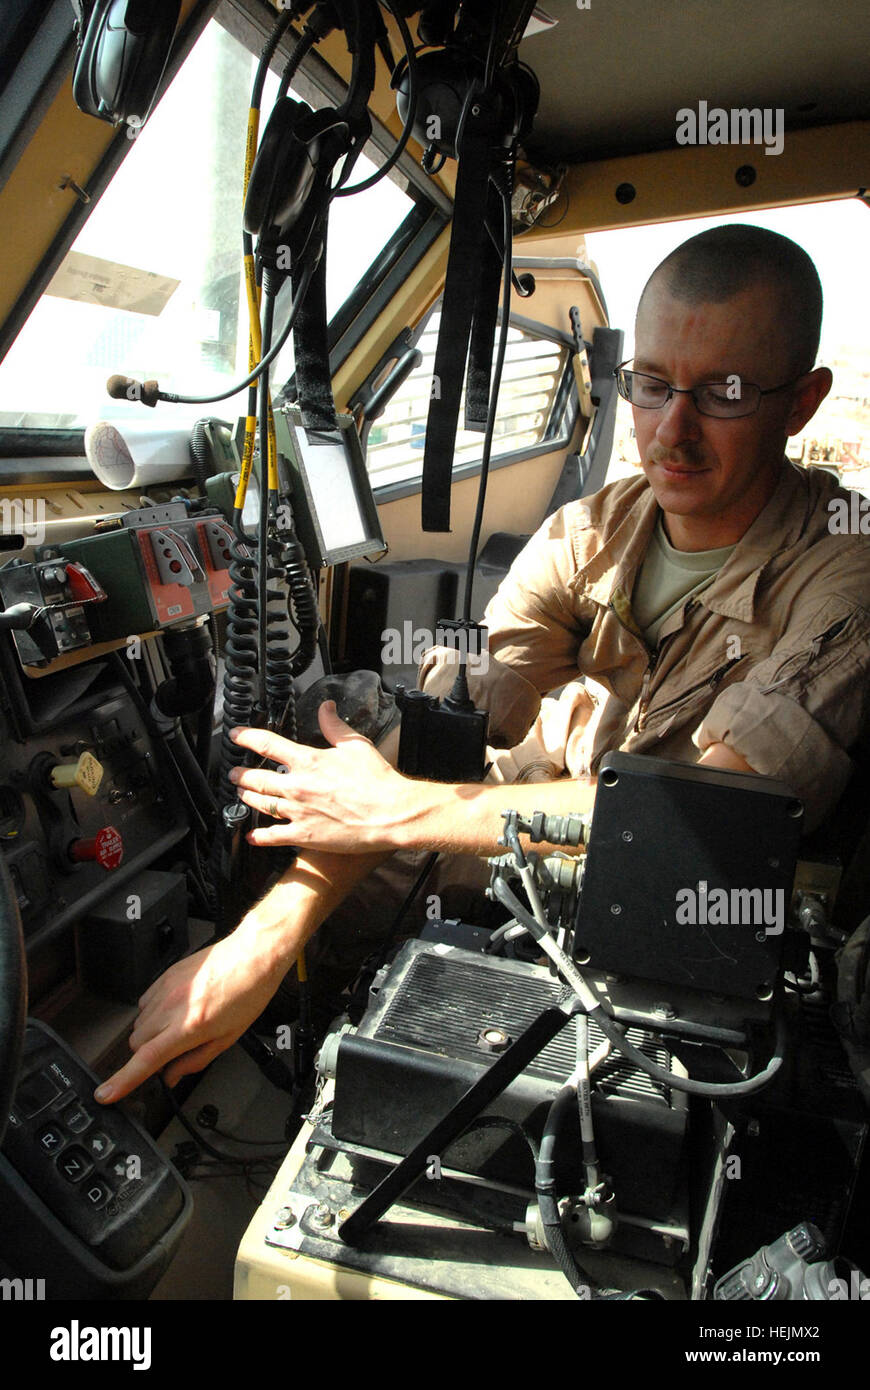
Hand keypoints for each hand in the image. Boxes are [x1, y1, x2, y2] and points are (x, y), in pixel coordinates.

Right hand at [93, 926, 290, 1102]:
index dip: (123, 1080)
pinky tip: (176, 1009)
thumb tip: (171, 1076)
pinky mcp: (165, 975)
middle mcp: (173, 1006)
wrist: (252, 955)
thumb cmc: (248, 993)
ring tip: (180, 1025)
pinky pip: (144, 1002)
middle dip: (148, 1054)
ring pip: (138, 1024)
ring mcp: (166, 989)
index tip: (106, 1093)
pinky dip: (153, 1013)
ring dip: (151, 1034)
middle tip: (172, 1051)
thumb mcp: (229, 1037)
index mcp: (191, 1026)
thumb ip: (195, 1061)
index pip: (146, 1059)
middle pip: (136, 1044)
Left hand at [228, 701, 414, 852]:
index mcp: (309, 761)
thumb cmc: (377, 781)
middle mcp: (298, 786)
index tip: (237, 736)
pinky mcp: (303, 835)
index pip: (268, 744)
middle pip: (256, 778)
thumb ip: (334, 726)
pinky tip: (251, 835)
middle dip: (240, 775)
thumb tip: (325, 708)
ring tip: (242, 795)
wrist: (391, 814)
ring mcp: (298, 812)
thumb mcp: (356, 745)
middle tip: (234, 774)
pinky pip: (272, 836)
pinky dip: (258, 836)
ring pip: (260, 804)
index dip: (247, 737)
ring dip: (247, 798)